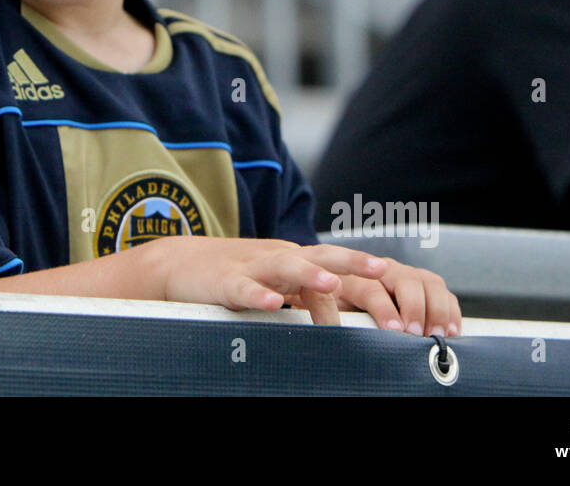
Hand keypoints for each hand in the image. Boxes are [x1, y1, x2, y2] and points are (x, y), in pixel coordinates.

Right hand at [147, 237, 390, 323]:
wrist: (178, 263)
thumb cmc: (233, 275)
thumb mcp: (275, 285)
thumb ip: (306, 296)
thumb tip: (343, 314)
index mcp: (294, 261)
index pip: (335, 270)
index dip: (363, 284)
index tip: (391, 305)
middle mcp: (278, 259)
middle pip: (320, 254)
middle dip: (353, 262)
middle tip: (384, 270)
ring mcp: (251, 268)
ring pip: (285, 265)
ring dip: (309, 273)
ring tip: (331, 282)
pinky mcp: (224, 281)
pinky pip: (243, 288)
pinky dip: (258, 295)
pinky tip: (271, 303)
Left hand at [336, 259, 461, 336]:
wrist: (356, 306)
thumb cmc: (346, 318)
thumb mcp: (339, 319)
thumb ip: (349, 324)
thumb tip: (360, 337)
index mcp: (356, 279)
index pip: (371, 290)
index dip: (384, 310)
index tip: (394, 329)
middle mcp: (385, 272)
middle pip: (406, 282)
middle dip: (413, 308)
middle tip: (415, 333)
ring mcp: (409, 275)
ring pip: (429, 284)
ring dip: (436, 311)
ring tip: (435, 335)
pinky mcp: (427, 285)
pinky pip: (445, 293)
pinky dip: (451, 313)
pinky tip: (451, 332)